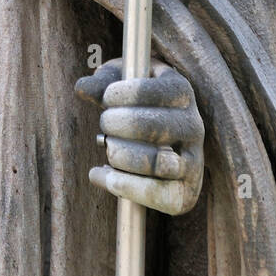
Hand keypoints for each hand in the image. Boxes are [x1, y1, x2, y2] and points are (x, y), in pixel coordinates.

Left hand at [75, 57, 203, 215]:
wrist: (160, 135)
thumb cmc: (135, 102)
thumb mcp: (121, 82)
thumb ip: (102, 82)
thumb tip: (82, 88)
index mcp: (181, 91)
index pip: (151, 91)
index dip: (122, 94)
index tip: (106, 98)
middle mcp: (193, 126)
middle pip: (151, 126)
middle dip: (116, 124)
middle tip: (104, 124)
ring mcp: (193, 161)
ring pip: (155, 163)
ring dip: (119, 155)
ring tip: (106, 146)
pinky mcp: (185, 192)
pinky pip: (154, 194)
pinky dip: (120, 185)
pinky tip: (98, 174)